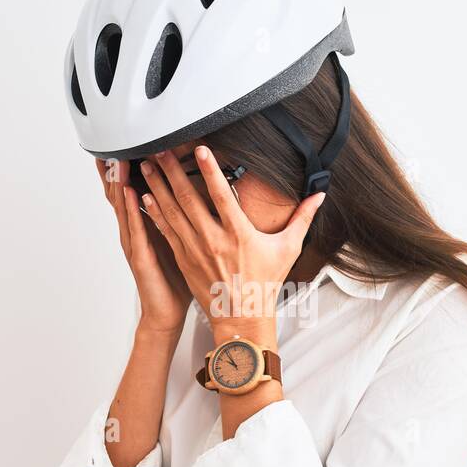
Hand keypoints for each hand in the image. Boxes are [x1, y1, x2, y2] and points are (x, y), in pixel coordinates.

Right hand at [97, 158, 192, 337]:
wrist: (166, 314)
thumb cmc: (174, 280)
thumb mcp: (177, 242)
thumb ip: (178, 219)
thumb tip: (194, 192)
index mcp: (143, 227)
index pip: (131, 191)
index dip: (126, 169)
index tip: (125, 144)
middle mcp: (134, 233)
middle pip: (119, 194)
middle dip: (116, 169)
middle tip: (112, 142)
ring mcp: (134, 244)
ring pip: (123, 207)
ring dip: (121, 182)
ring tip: (119, 158)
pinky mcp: (140, 258)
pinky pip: (136, 230)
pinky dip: (132, 210)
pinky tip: (130, 193)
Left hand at [137, 146, 325, 342]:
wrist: (242, 317)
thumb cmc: (265, 283)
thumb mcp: (288, 249)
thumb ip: (302, 218)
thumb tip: (320, 195)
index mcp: (239, 234)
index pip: (222, 195)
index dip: (210, 171)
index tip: (200, 149)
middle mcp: (214, 240)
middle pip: (188, 199)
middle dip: (172, 172)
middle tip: (160, 150)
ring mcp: (196, 251)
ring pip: (172, 213)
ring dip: (158, 187)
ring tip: (146, 167)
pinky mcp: (184, 260)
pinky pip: (167, 232)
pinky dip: (155, 213)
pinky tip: (146, 197)